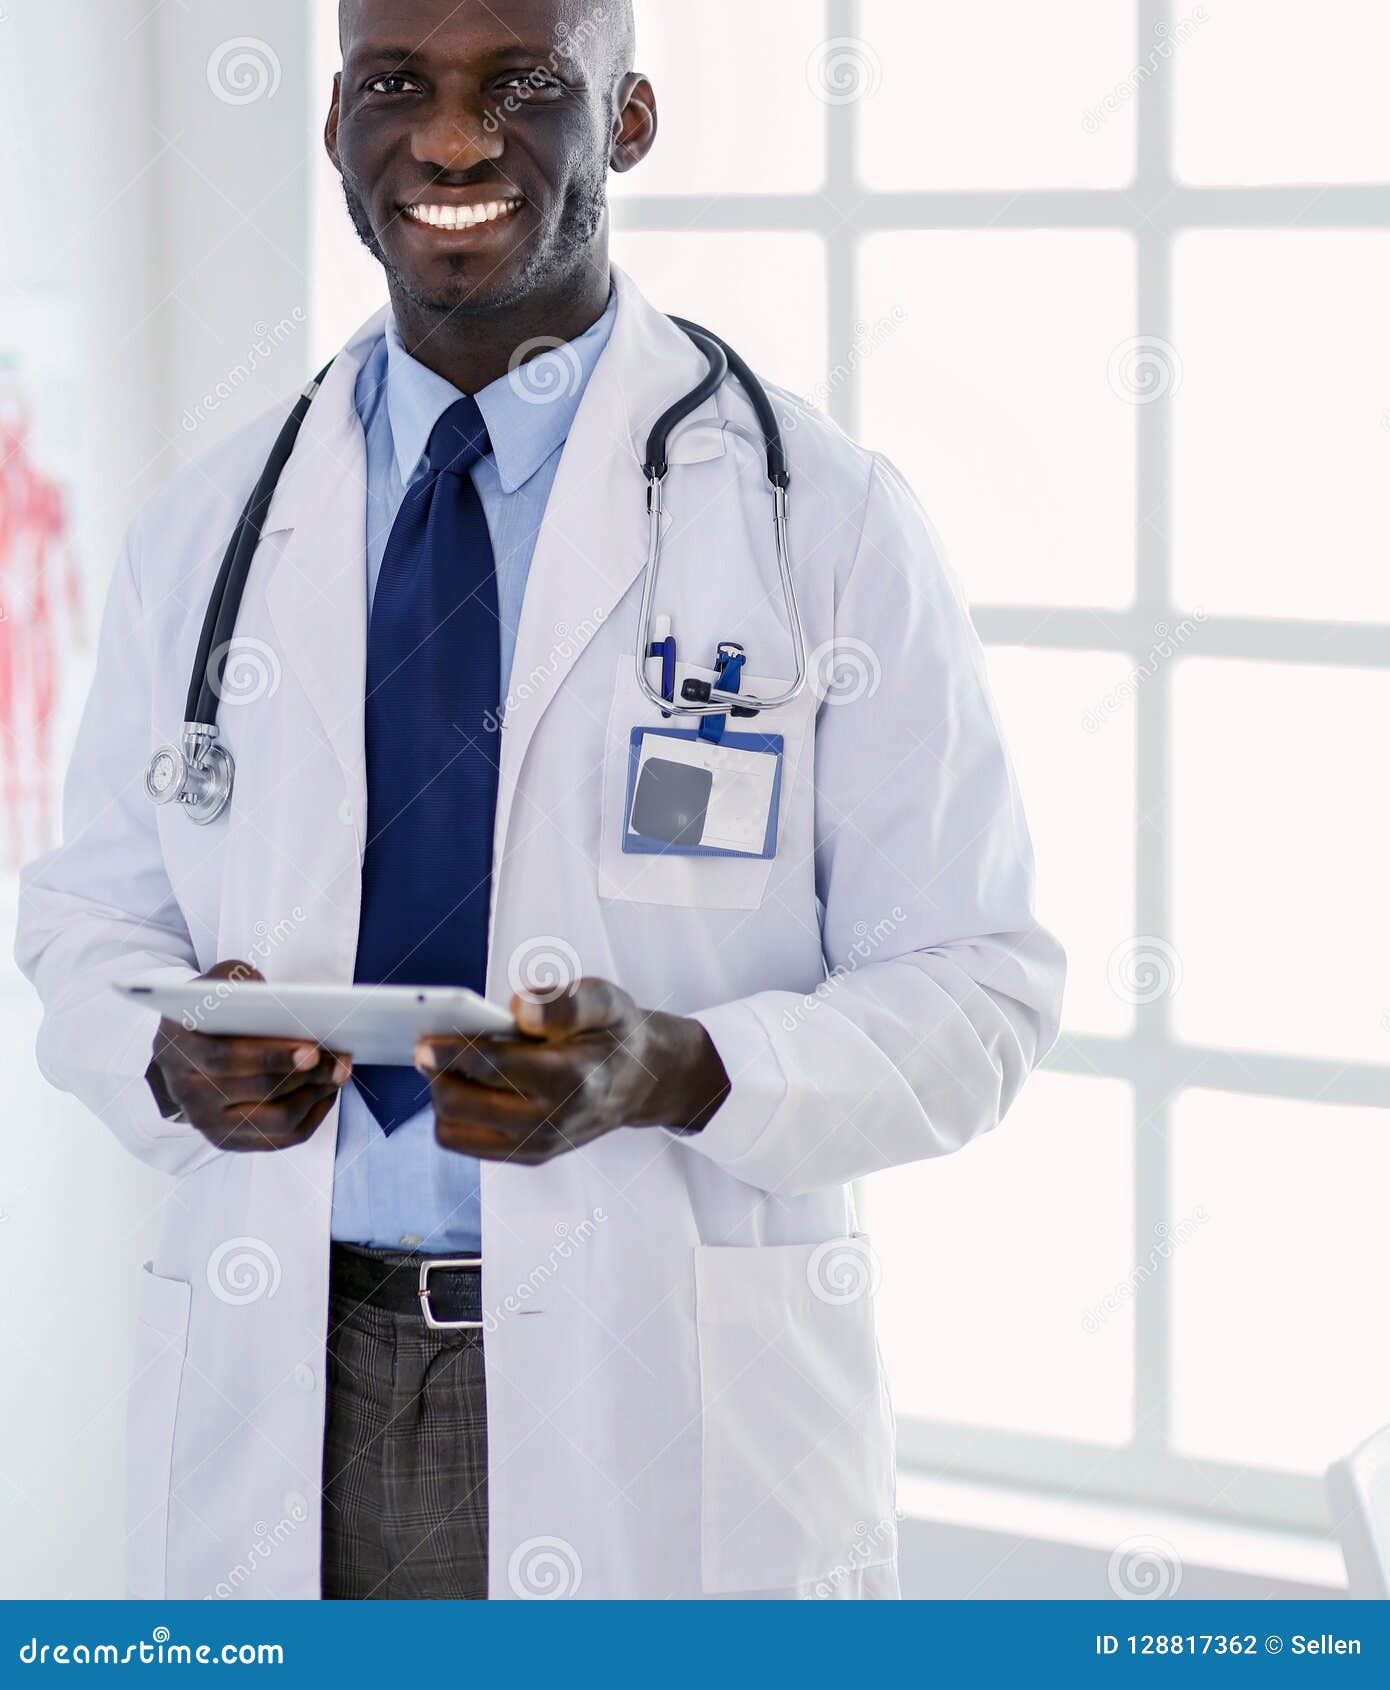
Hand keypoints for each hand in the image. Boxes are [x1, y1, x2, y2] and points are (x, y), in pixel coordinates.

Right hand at [146, 961, 350, 1152]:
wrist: (184, 1049)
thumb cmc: (211, 1011)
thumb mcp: (217, 984)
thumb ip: (243, 984)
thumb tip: (288, 1004)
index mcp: (178, 1046)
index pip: (225, 1057)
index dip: (272, 1056)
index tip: (313, 1051)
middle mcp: (187, 1091)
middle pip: (259, 1089)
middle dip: (308, 1075)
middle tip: (341, 1060)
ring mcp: (207, 1121)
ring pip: (275, 1119)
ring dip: (315, 1095)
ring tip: (339, 1074)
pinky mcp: (228, 1140)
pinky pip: (281, 1139)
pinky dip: (312, 1117)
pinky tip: (326, 1093)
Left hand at [417, 978, 730, 1165]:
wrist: (641, 1080)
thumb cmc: (614, 1033)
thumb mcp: (605, 1001)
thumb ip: (565, 1001)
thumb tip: (517, 1008)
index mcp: (572, 1078)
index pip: (493, 1068)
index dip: (451, 1053)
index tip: (422, 1040)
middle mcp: (552, 1121)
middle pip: (460, 1102)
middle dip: (436, 1072)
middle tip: (428, 1043)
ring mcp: (537, 1146)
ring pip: (452, 1126)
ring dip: (441, 1093)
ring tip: (452, 1064)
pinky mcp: (526, 1156)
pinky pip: (462, 1140)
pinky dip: (452, 1113)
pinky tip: (466, 1084)